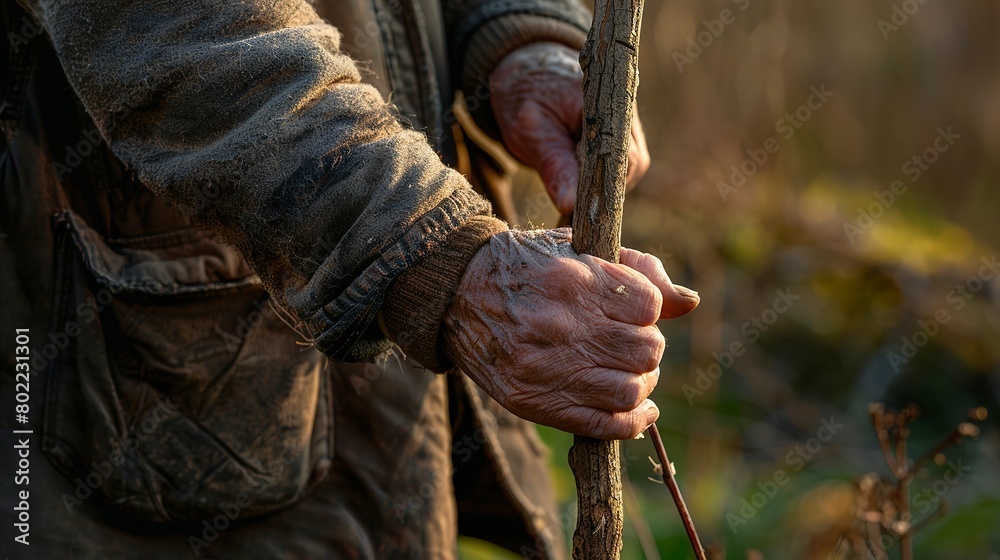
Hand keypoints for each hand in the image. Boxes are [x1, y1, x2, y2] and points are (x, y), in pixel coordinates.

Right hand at [442, 229, 698, 438]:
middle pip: (647, 351)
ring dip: (642, 383)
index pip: (649, 308)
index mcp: (573, 279)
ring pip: (630, 390)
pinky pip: (605, 425)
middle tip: (630, 342)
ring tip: (629, 372)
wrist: (456, 295)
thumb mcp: (577, 248)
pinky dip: (633, 421)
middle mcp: (561, 325)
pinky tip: (639, 409)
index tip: (632, 310)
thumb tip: (689, 303)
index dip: (648, 310)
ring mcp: (545, 368)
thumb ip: (638, 269)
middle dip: (648, 347)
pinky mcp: (533, 402)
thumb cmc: (527, 267)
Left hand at [490, 43, 650, 215]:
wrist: (528, 72)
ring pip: (628, 169)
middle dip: (601, 190)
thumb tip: (570, 204)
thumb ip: (553, 166)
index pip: (619, 152)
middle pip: (630, 164)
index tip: (579, 208)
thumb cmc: (525, 97)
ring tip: (571, 196)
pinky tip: (579, 186)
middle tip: (571, 210)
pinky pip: (622, 165)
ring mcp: (629, 123)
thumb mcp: (530, 133)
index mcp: (605, 98)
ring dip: (602, 186)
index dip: (602, 185)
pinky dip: (601, 179)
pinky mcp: (625, 135)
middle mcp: (625, 109)